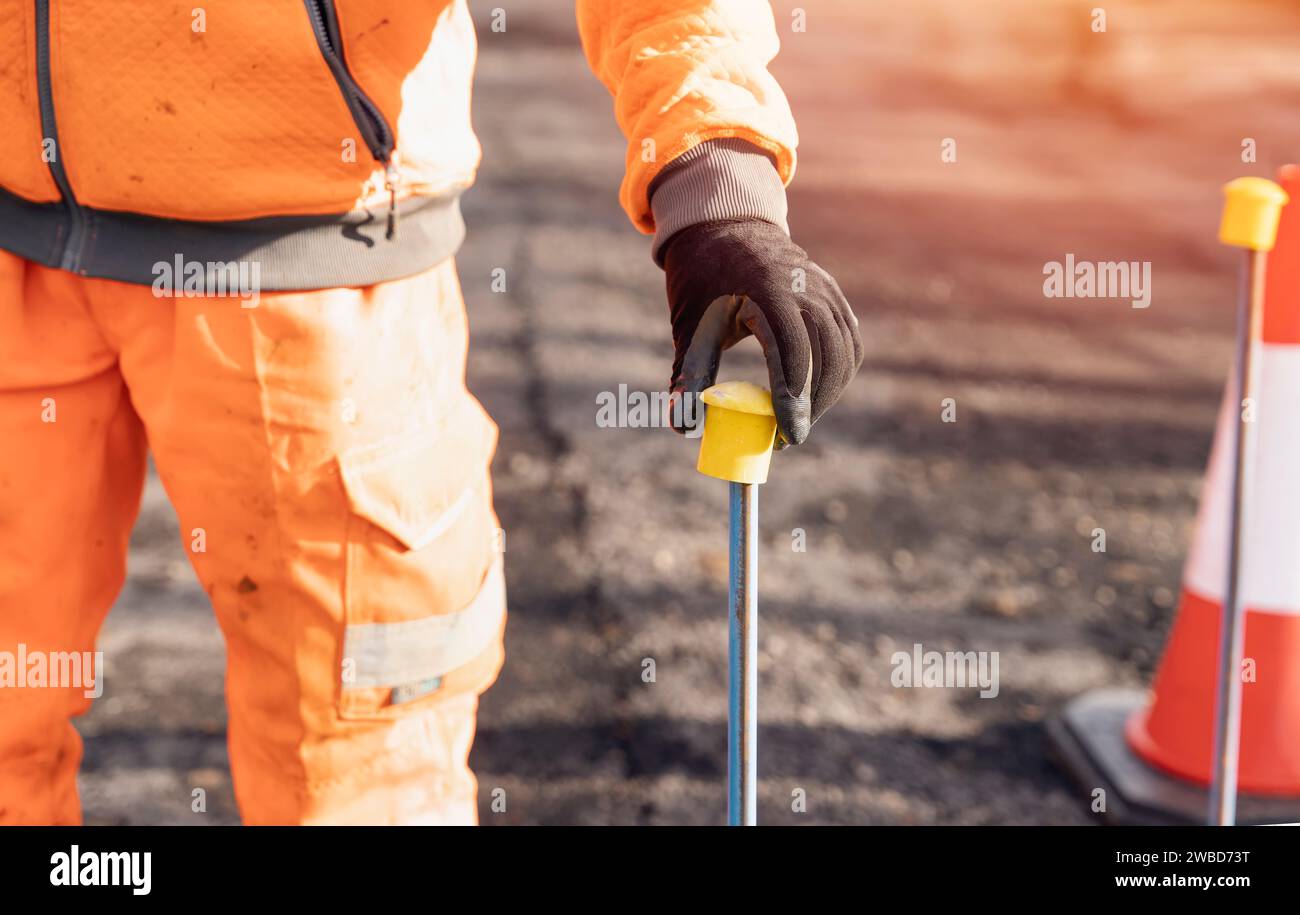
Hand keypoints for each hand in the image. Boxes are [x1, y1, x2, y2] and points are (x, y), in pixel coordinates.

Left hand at [661, 219, 862, 446]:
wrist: (723, 227)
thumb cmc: (701, 280)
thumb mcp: (689, 326)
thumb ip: (688, 376)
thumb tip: (685, 426)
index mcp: (767, 292)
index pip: (793, 354)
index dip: (793, 400)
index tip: (787, 437)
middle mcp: (804, 288)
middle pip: (827, 358)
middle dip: (813, 404)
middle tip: (788, 437)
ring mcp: (824, 289)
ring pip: (844, 352)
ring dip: (828, 392)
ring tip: (799, 417)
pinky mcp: (833, 294)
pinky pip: (848, 340)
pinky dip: (838, 372)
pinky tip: (817, 393)